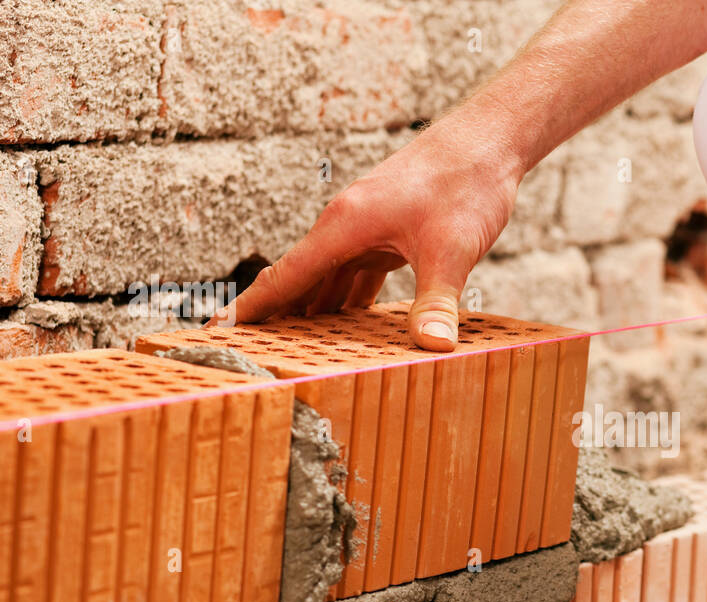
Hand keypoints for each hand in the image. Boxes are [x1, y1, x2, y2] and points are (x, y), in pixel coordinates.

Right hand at [215, 122, 521, 350]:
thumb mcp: (452, 249)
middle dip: (277, 317)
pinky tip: (349, 325)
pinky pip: (357, 271)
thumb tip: (433, 346)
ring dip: (313, 312)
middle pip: (301, 279)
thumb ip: (437, 301)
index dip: (254, 308)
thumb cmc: (465, 183)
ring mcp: (368, 227)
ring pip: (329, 276)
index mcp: (345, 226)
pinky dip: (348, 299)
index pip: (287, 275)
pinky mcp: (390, 232)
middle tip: (252, 356)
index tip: (219, 333)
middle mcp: (347, 225)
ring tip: (293, 350)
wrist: (487, 141)